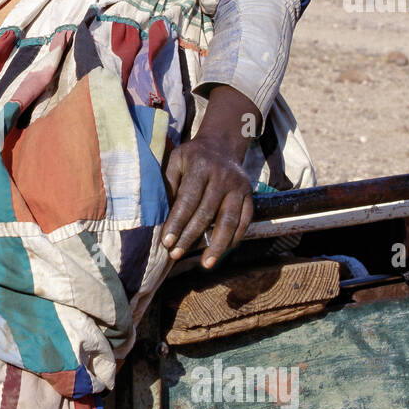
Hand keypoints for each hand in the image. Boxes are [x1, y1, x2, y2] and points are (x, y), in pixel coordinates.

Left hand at [161, 132, 253, 269]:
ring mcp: (239, 186)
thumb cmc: (192, 157)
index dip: (177, 223)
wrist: (222, 144)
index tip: (167, 242)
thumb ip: (168, 184)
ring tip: (206, 263)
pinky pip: (245, 221)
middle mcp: (222, 176)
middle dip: (190, 237)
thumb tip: (158, 215)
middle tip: (176, 254)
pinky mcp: (250, 194)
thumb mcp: (175, 160)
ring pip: (229, 220)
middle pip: (206, 213)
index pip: (187, 200)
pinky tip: (223, 251)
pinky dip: (235, 238)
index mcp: (200, 166)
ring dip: (217, 245)